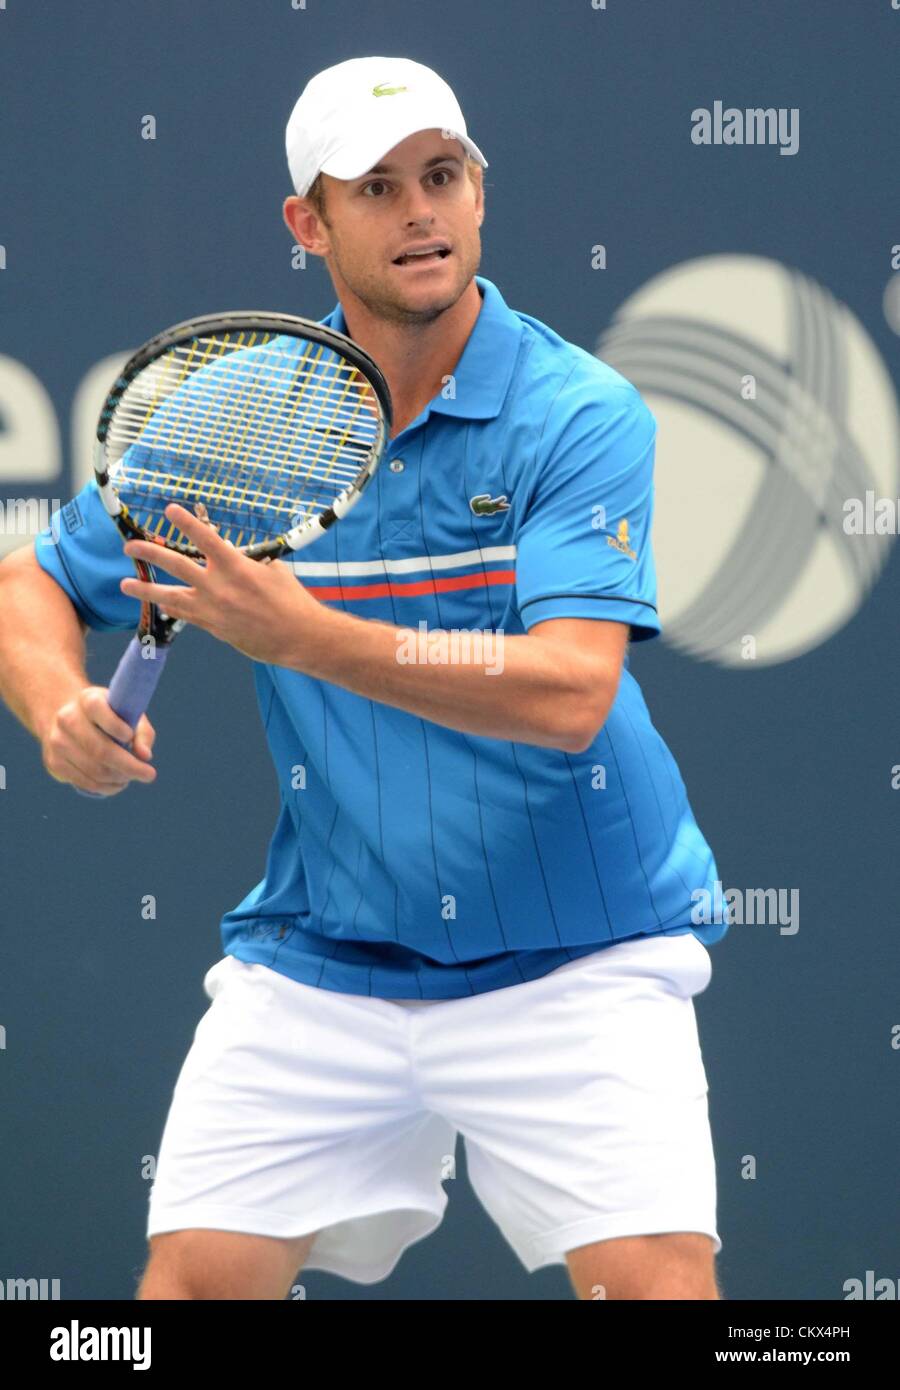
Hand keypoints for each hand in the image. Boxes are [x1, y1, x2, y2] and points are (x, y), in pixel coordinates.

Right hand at [42, 687, 157, 795]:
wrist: (68, 718)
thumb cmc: (109, 717)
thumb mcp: (128, 713)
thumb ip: (142, 732)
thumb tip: (144, 756)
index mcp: (87, 699)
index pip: (97, 709)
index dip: (116, 726)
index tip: (130, 737)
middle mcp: (67, 719)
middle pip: (99, 749)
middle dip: (128, 766)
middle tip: (148, 774)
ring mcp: (58, 742)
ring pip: (94, 770)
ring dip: (119, 779)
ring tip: (131, 777)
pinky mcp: (54, 762)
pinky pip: (84, 782)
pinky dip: (106, 787)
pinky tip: (117, 783)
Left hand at [119, 503, 322, 666]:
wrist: (298, 636)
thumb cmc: (290, 600)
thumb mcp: (270, 570)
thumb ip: (244, 560)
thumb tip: (227, 552)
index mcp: (236, 566)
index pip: (205, 537)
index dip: (185, 521)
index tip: (169, 509)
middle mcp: (218, 587)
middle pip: (175, 564)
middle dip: (150, 553)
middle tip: (129, 546)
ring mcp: (212, 609)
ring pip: (170, 596)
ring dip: (145, 590)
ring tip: (124, 585)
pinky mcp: (213, 627)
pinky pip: (186, 614)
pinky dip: (172, 607)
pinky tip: (160, 602)